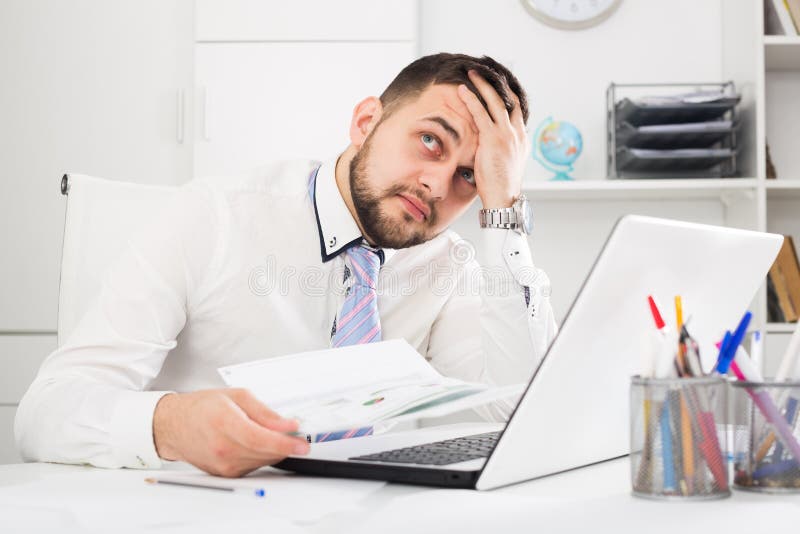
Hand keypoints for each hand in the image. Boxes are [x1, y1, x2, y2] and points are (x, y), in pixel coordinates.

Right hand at [153, 388, 309, 477]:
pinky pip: (254, 466)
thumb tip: (287, 425)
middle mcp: (223, 447)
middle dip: (286, 445)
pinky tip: (257, 442)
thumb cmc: (202, 407)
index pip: (261, 439)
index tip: (302, 444)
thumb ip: (265, 412)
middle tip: (297, 435)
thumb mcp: (237, 396)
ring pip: (263, 461)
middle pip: (265, 452)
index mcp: (224, 423)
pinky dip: (262, 455)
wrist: (174, 426)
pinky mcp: (225, 473)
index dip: (285, 443)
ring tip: (273, 433)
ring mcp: (223, 464)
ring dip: (275, 449)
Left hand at [457, 70, 527, 208]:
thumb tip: (488, 144)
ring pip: (495, 101)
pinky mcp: (493, 139)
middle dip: (495, 83)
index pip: (516, 108)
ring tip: (471, 73)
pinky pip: (481, 114)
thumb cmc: (500, 186)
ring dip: (482, 85)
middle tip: (484, 71)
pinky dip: (471, 100)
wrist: (503, 197)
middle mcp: (517, 132)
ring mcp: (507, 134)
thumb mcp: (504, 163)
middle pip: (508, 99)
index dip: (507, 93)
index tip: (497, 82)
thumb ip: (500, 148)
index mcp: (522, 138)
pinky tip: (462, 91)